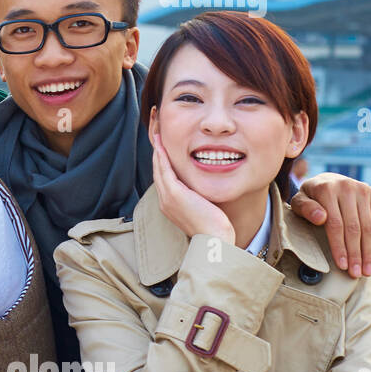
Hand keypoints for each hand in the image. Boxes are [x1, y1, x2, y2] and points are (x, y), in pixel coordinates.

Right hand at [149, 111, 234, 242]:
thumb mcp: (205, 209)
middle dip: (156, 148)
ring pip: (158, 166)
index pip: (163, 175)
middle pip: (156, 168)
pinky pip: (164, 169)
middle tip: (156, 130)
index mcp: (170, 203)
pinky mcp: (173, 194)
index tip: (163, 143)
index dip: (162, 157)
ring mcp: (167, 197)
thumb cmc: (214, 229)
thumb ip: (201, 197)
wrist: (214, 241)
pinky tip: (162, 142)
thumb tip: (206, 188)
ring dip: (156, 147)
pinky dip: (161, 155)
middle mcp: (164, 199)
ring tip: (156, 131)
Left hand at [292, 173, 370, 277]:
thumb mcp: (299, 201)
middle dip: (355, 254)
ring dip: (368, 251)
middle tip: (355, 274)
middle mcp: (347, 186)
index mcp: (326, 188)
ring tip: (365, 270)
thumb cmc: (309, 197)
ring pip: (368, 226)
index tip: (341, 266)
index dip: (339, 246)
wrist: (326, 181)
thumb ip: (305, 209)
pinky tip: (370, 254)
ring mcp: (362, 189)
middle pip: (354, 227)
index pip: (335, 224)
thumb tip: (320, 218)